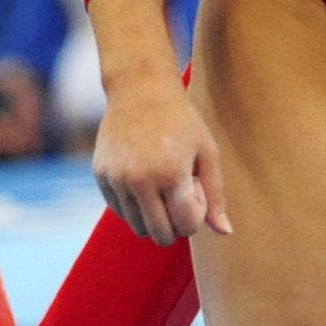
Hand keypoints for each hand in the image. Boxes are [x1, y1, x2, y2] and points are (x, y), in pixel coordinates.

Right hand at [92, 76, 229, 244]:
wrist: (140, 90)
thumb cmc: (181, 121)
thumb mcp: (207, 153)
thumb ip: (216, 195)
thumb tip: (225, 232)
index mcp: (171, 174)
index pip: (186, 226)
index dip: (196, 215)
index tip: (196, 191)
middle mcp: (139, 180)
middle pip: (160, 234)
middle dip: (176, 225)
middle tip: (180, 194)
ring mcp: (116, 179)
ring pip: (138, 227)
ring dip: (154, 217)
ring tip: (161, 185)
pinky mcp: (100, 175)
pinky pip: (120, 212)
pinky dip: (135, 206)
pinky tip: (144, 180)